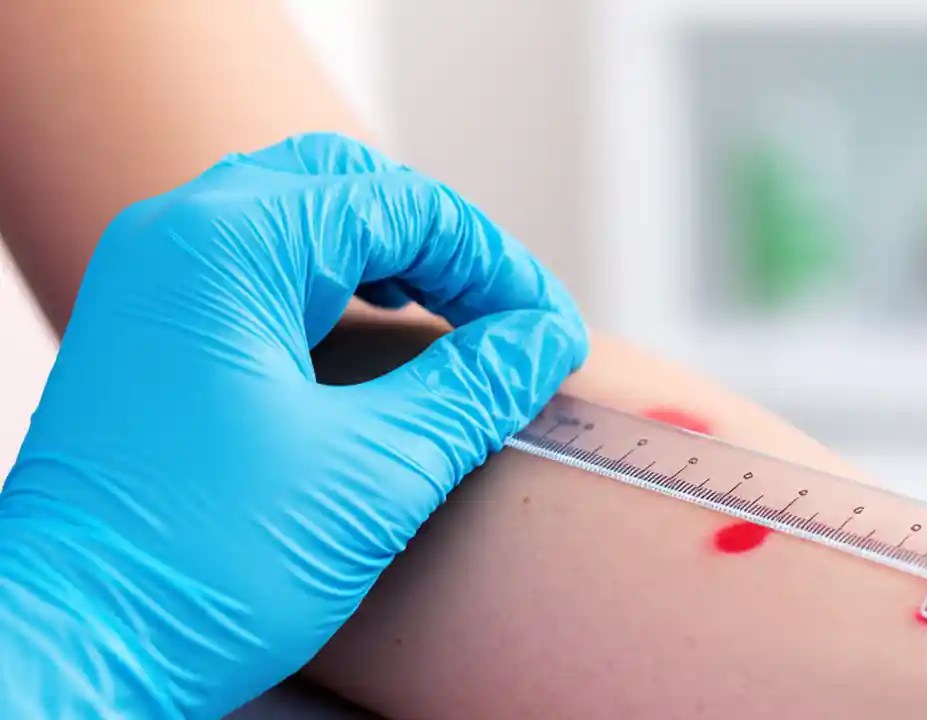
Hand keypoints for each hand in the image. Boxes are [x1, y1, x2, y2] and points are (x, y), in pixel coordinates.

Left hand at [0, 133, 587, 717]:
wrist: (71, 648)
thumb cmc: (201, 566)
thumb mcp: (373, 471)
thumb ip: (475, 389)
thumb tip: (548, 338)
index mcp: (226, 247)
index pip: (403, 205)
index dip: (497, 264)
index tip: (552, 332)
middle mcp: (176, 239)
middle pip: (348, 186)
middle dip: (442, 244)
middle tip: (504, 316)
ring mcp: (155, 282)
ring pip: (300, 217)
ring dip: (390, 259)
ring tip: (455, 320)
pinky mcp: (153, 331)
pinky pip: (259, 267)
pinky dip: (335, 286)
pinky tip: (375, 337)